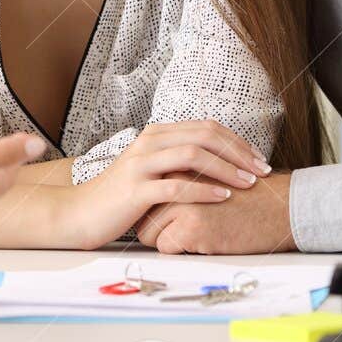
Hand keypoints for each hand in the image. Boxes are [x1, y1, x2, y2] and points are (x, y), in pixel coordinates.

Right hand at [65, 121, 271, 251]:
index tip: (258, 159)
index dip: (236, 141)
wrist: (79, 213)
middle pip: (204, 136)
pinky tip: (223, 199)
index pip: (205, 127)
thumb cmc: (119, 197)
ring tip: (248, 184)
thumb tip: (217, 164)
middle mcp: (148, 143)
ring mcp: (140, 165)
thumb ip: (176, 162)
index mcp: (155, 134)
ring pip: (193, 156)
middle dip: (239, 152)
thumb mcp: (149, 171)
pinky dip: (204, 191)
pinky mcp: (135, 190)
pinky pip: (176, 187)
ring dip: (226, 169)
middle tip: (262, 170)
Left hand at [135, 170, 295, 253]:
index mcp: (177, 165)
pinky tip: (205, 242)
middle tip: (180, 232)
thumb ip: (184, 181)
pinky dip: (180, 251)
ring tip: (194, 236)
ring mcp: (180, 202)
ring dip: (165, 240)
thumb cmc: (247, 196)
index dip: (158, 210)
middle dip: (156, 226)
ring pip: (148, 233)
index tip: (169, 219)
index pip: (149, 195)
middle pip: (143, 214)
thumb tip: (157, 201)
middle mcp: (173, 180)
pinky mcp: (190, 226)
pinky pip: (165, 248)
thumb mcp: (210, 176)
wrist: (279, 207)